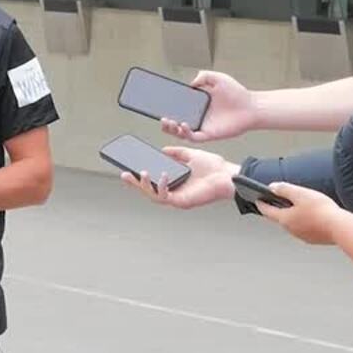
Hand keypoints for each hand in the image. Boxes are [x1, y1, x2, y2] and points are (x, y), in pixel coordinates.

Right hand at [121, 147, 237, 209]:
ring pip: (153, 196)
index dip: (139, 177)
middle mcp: (174, 192)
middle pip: (148, 191)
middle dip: (134, 184)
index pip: (152, 181)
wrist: (228, 175)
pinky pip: (165, 197)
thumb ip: (176, 153)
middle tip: (124, 175)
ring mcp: (178, 199)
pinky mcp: (183, 202)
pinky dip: (160, 187)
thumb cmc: (214, 168)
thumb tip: (162, 150)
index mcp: (175, 182)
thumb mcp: (190, 155)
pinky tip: (162, 175)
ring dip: (144, 186)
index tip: (128, 168)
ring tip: (141, 173)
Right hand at [160, 71, 257, 142]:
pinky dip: (186, 133)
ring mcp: (203, 126)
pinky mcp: (209, 135)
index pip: (179, 107)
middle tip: (161, 118)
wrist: (251, 106)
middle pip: (176, 122)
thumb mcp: (217, 78)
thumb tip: (190, 84)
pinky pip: (193, 137)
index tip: (160, 104)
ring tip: (168, 122)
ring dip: (172, 129)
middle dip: (166, 123)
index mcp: (198, 105)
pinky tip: (184, 124)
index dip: (168, 107)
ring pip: (181, 132)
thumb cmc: (237, 93)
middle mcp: (198, 117)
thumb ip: (203, 76)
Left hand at [257, 183, 343, 244]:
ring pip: (293, 224)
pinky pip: (305, 229)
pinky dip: (305, 222)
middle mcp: (291, 230)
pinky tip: (313, 216)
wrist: (340, 227)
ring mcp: (303, 236)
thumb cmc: (321, 211)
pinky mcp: (314, 239)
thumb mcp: (300, 194)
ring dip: (293, 216)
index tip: (258, 200)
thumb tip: (273, 187)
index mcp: (285, 219)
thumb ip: (284, 189)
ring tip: (298, 206)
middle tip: (278, 201)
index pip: (267, 211)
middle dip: (278, 209)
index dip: (262, 204)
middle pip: (280, 218)